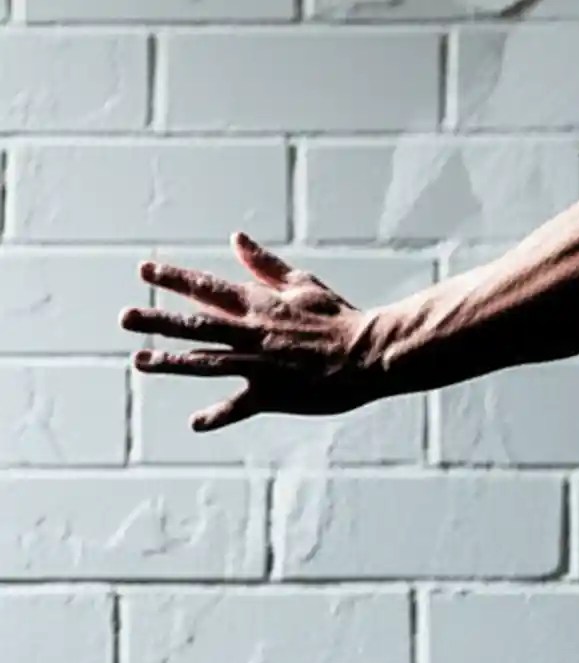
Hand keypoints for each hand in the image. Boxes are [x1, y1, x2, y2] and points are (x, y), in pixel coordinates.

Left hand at [120, 233, 384, 432]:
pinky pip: (238, 406)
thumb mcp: (302, 283)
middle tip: (125, 316)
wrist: (369, 354)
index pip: (209, 287)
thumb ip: (266, 265)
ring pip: (205, 362)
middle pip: (196, 324)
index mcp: (261, 305)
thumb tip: (237, 239)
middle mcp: (252, 334)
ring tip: (139, 361)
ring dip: (170, 362)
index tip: (146, 270)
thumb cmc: (339, 317)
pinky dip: (217, 415)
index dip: (175, 278)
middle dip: (157, 319)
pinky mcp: (272, 394)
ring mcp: (258, 366)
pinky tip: (195, 422)